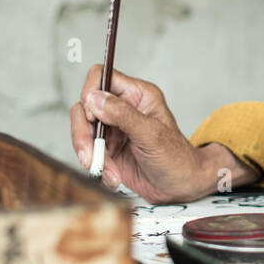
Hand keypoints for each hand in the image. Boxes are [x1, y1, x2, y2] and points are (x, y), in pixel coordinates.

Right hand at [68, 66, 253, 201]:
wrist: (181, 186)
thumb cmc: (176, 157)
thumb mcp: (151, 134)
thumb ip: (123, 115)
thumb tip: (94, 99)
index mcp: (137, 95)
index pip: (101, 77)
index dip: (90, 93)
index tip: (92, 117)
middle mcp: (122, 108)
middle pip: (85, 107)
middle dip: (83, 134)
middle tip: (90, 156)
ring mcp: (113, 129)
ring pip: (83, 131)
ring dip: (91, 154)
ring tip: (108, 172)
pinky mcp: (107, 149)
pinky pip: (89, 152)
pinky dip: (98, 167)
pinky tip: (114, 177)